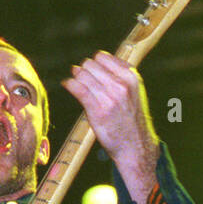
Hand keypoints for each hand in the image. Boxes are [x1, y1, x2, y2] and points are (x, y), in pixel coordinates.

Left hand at [62, 51, 159, 203]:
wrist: (135, 146)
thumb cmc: (131, 119)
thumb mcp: (133, 91)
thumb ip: (119, 75)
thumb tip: (98, 59)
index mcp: (131, 77)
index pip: (103, 57)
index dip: (93, 63)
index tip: (90, 71)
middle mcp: (121, 84)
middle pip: (90, 64)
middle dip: (83, 70)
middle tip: (80, 78)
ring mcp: (109, 97)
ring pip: (82, 74)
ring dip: (75, 77)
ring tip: (74, 82)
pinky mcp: (97, 110)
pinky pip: (77, 88)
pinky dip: (69, 84)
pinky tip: (66, 84)